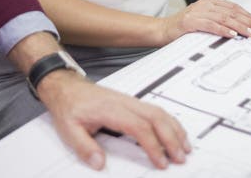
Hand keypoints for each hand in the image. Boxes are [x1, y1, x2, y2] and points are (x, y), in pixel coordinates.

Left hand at [36, 70, 190, 170]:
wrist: (66, 87)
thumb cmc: (69, 107)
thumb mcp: (69, 130)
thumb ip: (85, 148)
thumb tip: (100, 163)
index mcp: (110, 110)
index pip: (139, 127)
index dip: (153, 145)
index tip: (161, 162)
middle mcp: (124, 103)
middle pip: (155, 117)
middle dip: (171, 138)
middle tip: (180, 158)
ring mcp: (129, 101)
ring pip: (158, 111)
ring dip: (174, 129)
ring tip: (184, 147)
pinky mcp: (131, 102)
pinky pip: (155, 109)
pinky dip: (169, 121)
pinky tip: (175, 132)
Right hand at [159, 0, 250, 44]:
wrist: (162, 30)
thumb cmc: (183, 28)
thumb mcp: (203, 20)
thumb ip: (218, 21)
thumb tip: (239, 29)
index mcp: (209, 1)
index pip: (233, 7)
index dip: (247, 15)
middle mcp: (204, 4)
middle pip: (231, 12)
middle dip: (248, 22)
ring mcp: (197, 12)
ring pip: (224, 18)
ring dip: (239, 27)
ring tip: (250, 33)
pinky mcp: (191, 21)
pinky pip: (211, 25)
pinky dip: (223, 30)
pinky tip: (232, 35)